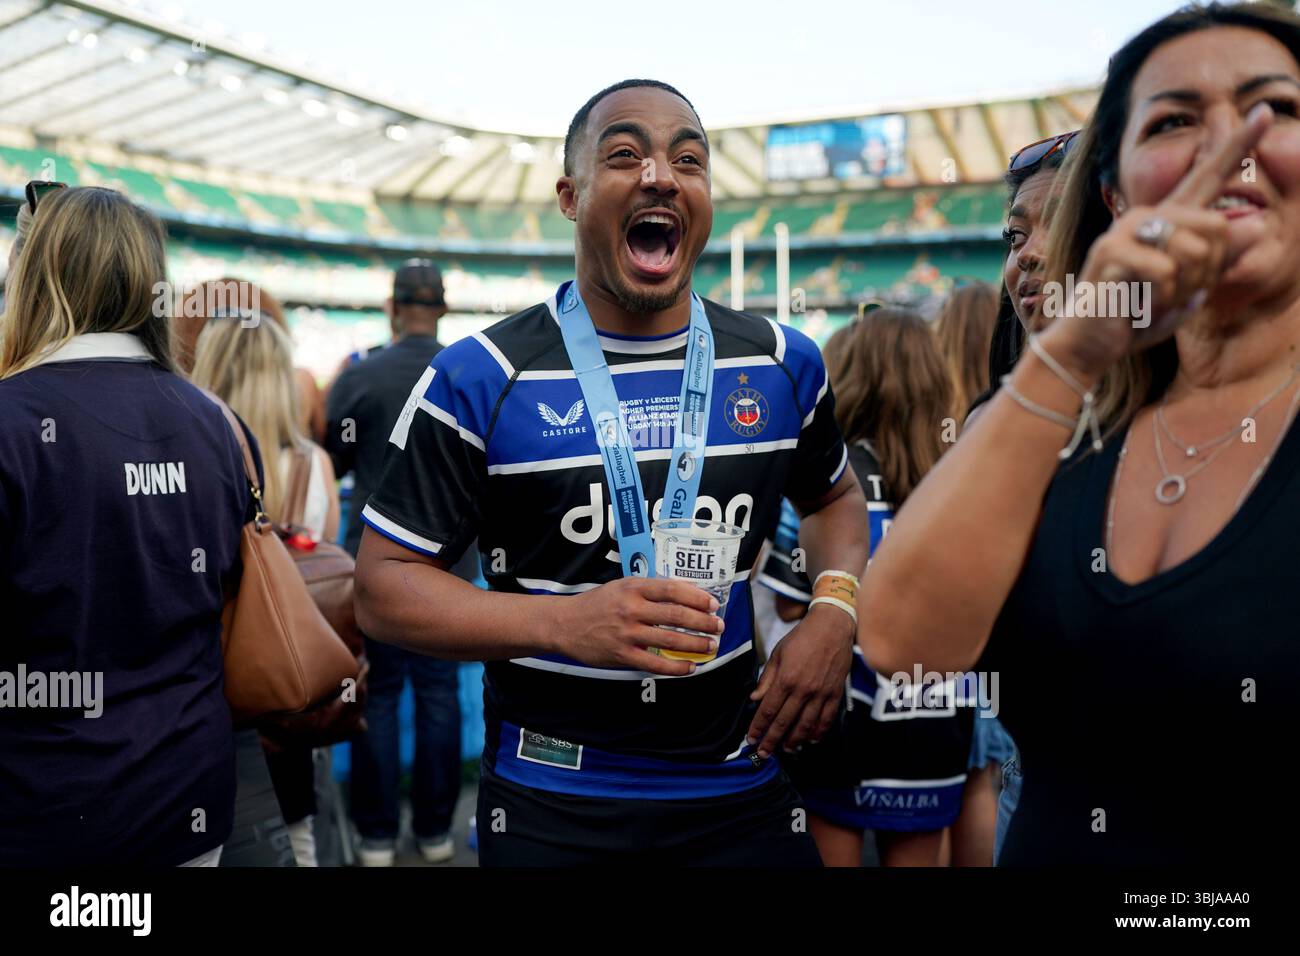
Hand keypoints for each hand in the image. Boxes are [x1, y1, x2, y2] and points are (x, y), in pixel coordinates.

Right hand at [552, 577, 723, 676]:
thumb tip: (684, 594)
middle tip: (718, 626)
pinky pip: (656, 664)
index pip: (672, 589)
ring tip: (711, 646)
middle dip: (703, 622)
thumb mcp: (621, 587)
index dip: (697, 597)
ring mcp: (627, 633)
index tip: (713, 604)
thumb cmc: (596, 604)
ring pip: (670, 639)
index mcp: (633, 587)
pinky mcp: (622, 655)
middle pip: (676, 615)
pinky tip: (690, 666)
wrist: (564, 624)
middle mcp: (631, 609)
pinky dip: (676, 666)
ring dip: (696, 644)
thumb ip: (649, 590)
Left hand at [747, 602, 853, 757]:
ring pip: (806, 725)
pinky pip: (827, 719)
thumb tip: (755, 699)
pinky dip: (818, 732)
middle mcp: (803, 690)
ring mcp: (821, 693)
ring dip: (794, 740)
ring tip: (785, 749)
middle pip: (784, 722)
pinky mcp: (835, 693)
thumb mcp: (778, 654)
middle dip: (771, 740)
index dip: (758, 727)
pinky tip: (810, 740)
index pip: (768, 710)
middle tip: (763, 754)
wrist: (832, 626)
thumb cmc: (802, 638)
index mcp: (786, 679)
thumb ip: (766, 679)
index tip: (751, 739)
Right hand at [1043, 102, 1273, 379]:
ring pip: (1196, 249)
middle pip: (1219, 226)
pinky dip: (1162, 298)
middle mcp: (1149, 215)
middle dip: (1211, 271)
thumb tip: (1257, 225)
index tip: (1266, 111)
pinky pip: (1167, 271)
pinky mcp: (1111, 250)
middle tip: (1180, 295)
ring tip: (1157, 302)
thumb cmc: (1136, 316)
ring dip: (1186, 289)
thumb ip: (1220, 262)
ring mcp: (1126, 229)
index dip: (1238, 144)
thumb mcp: (1190, 292)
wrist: (1088, 345)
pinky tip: (1139, 306)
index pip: (1208, 176)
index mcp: (1169, 220)